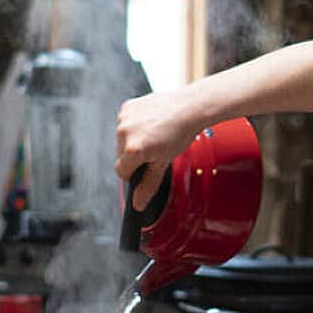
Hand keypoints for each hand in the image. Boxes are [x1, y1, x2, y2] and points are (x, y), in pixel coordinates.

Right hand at [114, 89, 206, 210]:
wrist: (190, 108)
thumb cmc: (181, 134)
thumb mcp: (163, 163)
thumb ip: (148, 185)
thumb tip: (138, 204)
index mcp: (133, 149)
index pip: (122, 172)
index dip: (135, 172)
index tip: (148, 165)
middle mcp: (124, 132)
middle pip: (121, 155)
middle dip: (135, 155)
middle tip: (155, 148)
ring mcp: (124, 118)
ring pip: (123, 139)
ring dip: (134, 139)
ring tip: (155, 134)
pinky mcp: (127, 107)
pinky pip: (126, 123)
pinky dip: (135, 125)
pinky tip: (151, 123)